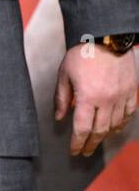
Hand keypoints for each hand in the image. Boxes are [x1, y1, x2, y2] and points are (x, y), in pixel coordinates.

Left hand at [54, 40, 138, 156]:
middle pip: (99, 131)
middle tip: (84, 152)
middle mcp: (107, 101)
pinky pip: (128, 114)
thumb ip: (62, 98)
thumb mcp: (64, 74)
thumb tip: (59, 118)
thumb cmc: (82, 54)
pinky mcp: (131, 92)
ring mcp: (121, 97)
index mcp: (88, 97)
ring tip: (96, 141)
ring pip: (115, 125)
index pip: (82, 128)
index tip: (73, 151)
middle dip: (90, 144)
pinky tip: (114, 129)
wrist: (107, 38)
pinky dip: (121, 124)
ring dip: (105, 136)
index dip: (77, 143)